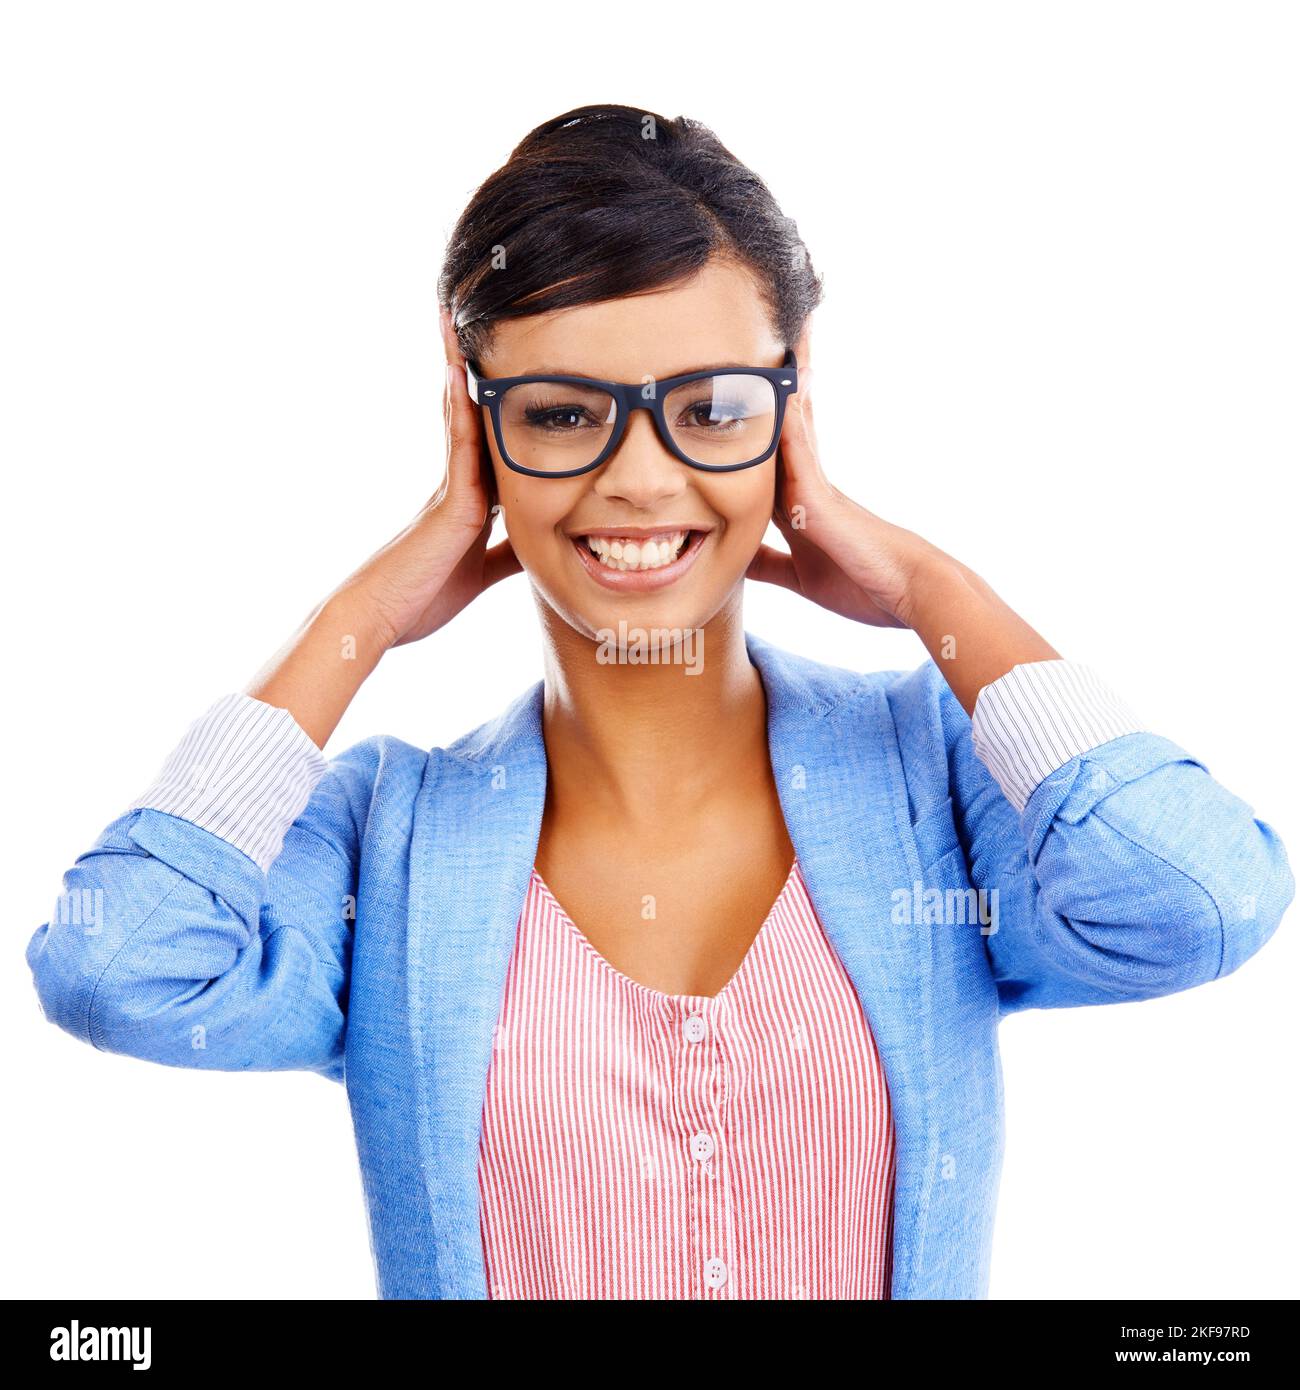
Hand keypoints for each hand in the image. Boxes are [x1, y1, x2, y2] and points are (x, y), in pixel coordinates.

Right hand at [349, 308, 520, 647]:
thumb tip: (537, 549)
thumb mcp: (483, 572)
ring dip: (459, 369)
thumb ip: (508, 553)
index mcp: (472, 498)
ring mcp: (451, 488)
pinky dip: (459, 413)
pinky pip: (457, 450)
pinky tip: (458, 377)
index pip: (492, 438)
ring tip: (458, 318)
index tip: (510, 360)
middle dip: (473, 367)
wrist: (383, 618)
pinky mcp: (447, 504)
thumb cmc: (423, 596)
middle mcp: (460, 482)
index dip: (500, 401)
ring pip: (460, 417)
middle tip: (471, 312)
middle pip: (472, 412)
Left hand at [746, 333, 1059, 714]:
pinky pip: (798, 456)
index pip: (775, 444)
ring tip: (778, 328)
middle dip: (783, 373)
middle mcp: (810, 481)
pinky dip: (786, 424)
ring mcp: (817, 485)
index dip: (763, 409)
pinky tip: (776, 391)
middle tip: (774, 320)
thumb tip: (737, 560)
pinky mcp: (821, 501)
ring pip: (795, 422)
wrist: (910, 595)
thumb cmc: (865, 584)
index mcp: (802, 498)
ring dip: (786, 379)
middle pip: (789, 416)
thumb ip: (768, 563)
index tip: (749, 369)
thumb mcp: (800, 576)